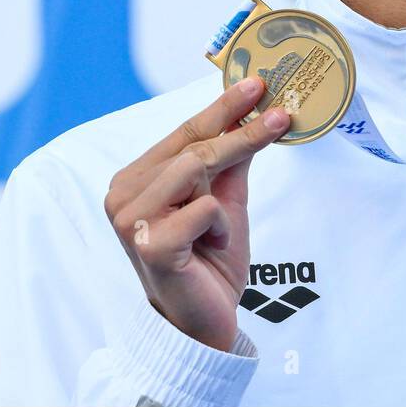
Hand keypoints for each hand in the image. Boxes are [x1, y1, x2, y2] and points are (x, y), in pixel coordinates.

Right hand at [104, 76, 290, 351]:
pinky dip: (220, 226)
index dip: (222, 108)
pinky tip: (209, 250)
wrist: (203, 322)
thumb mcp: (224, 201)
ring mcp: (132, 220)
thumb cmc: (208, 261)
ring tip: (224, 225)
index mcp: (135, 180)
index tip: (256, 84)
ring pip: (196, 167)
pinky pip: (204, 209)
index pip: (183, 132)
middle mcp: (123, 195)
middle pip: (193, 146)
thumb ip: (231, 160)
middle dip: (242, 130)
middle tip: (282, 114)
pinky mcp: (150, 244)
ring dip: (225, 192)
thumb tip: (253, 112)